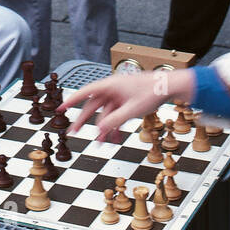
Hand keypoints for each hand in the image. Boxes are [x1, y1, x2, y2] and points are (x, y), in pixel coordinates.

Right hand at [60, 68, 196, 141]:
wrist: (169, 86)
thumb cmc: (152, 92)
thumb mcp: (132, 110)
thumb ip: (114, 120)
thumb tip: (99, 129)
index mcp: (110, 85)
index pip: (85, 93)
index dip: (72, 100)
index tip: (60, 108)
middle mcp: (113, 89)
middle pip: (93, 106)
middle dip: (84, 120)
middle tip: (73, 132)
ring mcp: (120, 96)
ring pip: (106, 114)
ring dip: (103, 128)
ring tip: (99, 144)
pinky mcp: (127, 101)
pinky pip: (116, 115)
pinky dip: (114, 126)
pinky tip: (114, 139)